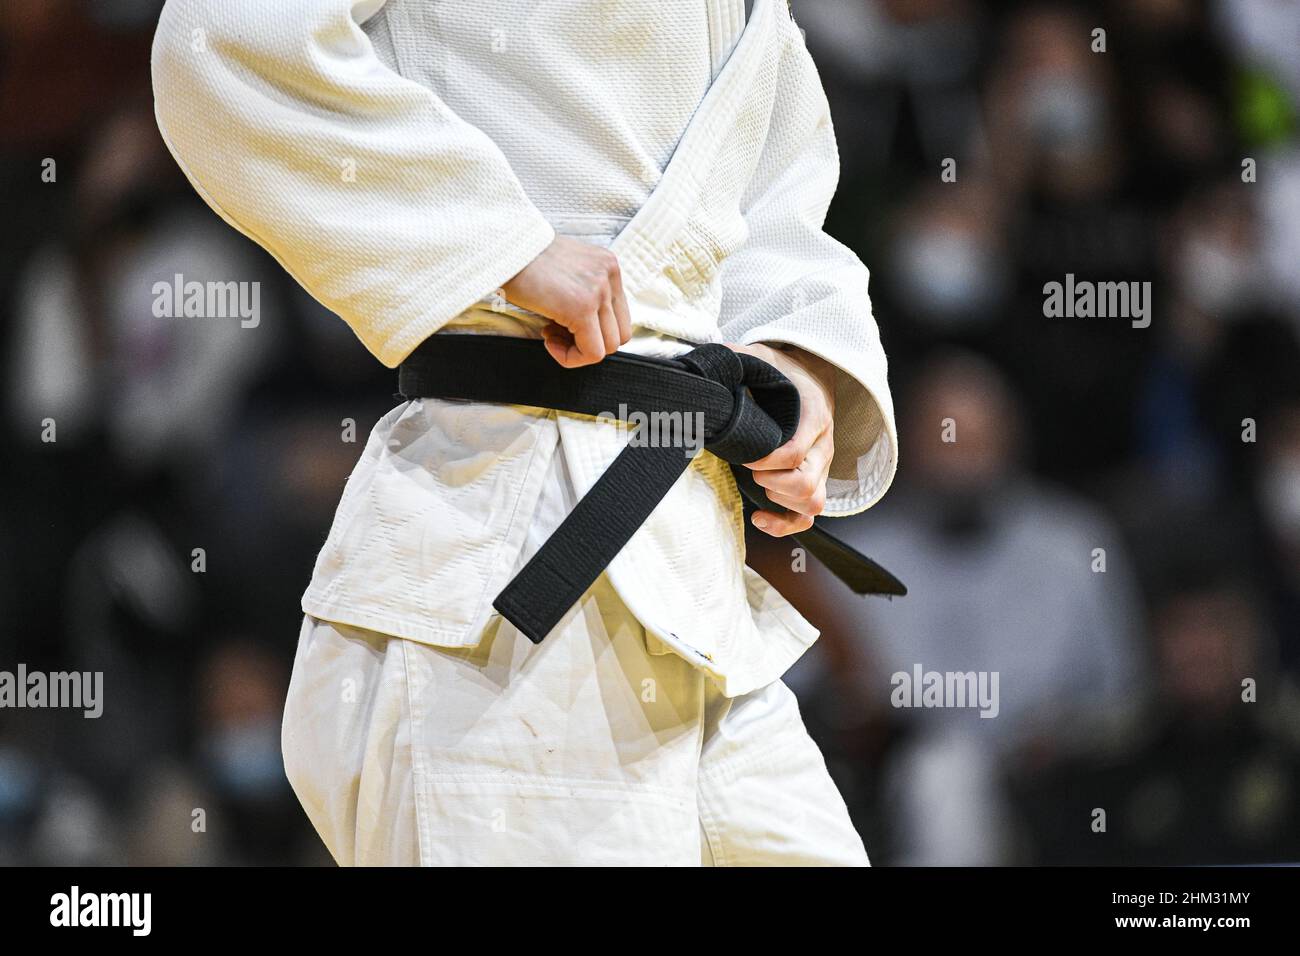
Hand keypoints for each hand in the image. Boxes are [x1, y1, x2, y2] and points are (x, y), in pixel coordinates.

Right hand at [500, 235, 631, 367]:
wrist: (501, 250)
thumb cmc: (523, 260)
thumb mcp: (565, 269)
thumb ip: (583, 291)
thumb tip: (585, 328)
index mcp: (607, 265)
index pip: (619, 315)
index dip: (594, 330)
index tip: (563, 324)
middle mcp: (609, 275)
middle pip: (618, 333)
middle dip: (589, 342)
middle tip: (556, 332)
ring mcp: (599, 291)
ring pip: (608, 346)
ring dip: (578, 350)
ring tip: (550, 333)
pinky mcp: (582, 308)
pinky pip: (592, 353)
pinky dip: (570, 357)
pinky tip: (547, 340)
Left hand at [728, 343, 836, 536]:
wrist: (813, 374)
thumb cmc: (785, 370)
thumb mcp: (762, 356)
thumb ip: (736, 357)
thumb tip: (702, 363)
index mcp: (814, 415)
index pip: (796, 452)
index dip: (767, 461)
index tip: (746, 457)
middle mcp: (823, 445)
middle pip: (806, 484)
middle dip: (772, 483)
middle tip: (753, 469)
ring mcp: (822, 466)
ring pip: (813, 502)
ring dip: (780, 501)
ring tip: (759, 483)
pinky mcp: (815, 480)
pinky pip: (808, 516)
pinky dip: (786, 524)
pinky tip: (760, 518)